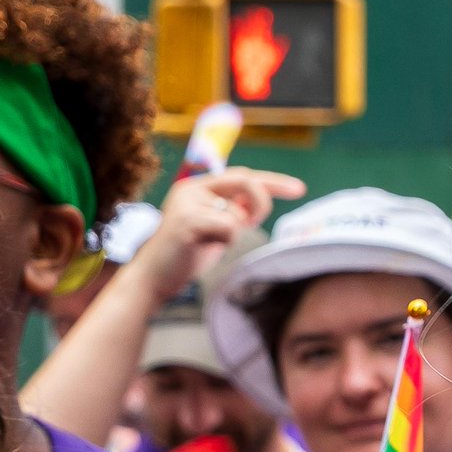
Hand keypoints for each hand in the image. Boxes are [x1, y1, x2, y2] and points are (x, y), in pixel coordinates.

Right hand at [127, 167, 309, 301]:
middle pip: (246, 181)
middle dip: (262, 202)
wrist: (152, 276)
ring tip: (211, 243)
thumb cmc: (186, 254)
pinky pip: (229, 228)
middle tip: (256, 223)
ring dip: (235, 232)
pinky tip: (205, 249)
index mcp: (198, 187)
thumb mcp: (214, 226)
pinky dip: (226, 242)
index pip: (243, 175)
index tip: (299, 189)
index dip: (273, 182)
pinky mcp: (187, 221)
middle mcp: (191, 189)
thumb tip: (259, 203)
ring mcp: (187, 203)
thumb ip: (233, 211)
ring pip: (238, 213)